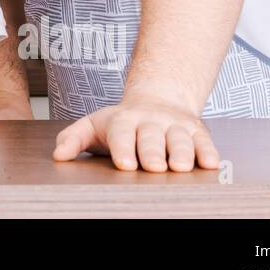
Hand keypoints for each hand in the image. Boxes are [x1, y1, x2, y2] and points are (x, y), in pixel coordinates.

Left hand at [52, 95, 220, 171]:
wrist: (157, 101)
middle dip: (152, 151)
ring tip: (179, 167)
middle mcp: (151, 121)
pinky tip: (211, 164)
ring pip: (180, 139)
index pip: (122, 134)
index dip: (123, 148)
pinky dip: (208, 152)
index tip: (125, 164)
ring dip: (181, 152)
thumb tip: (58, 156)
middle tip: (153, 167)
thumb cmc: (120, 124)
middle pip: (152, 137)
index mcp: (123, 120)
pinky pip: (205, 142)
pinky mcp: (197, 131)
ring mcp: (175, 125)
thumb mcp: (92, 126)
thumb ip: (73, 139)